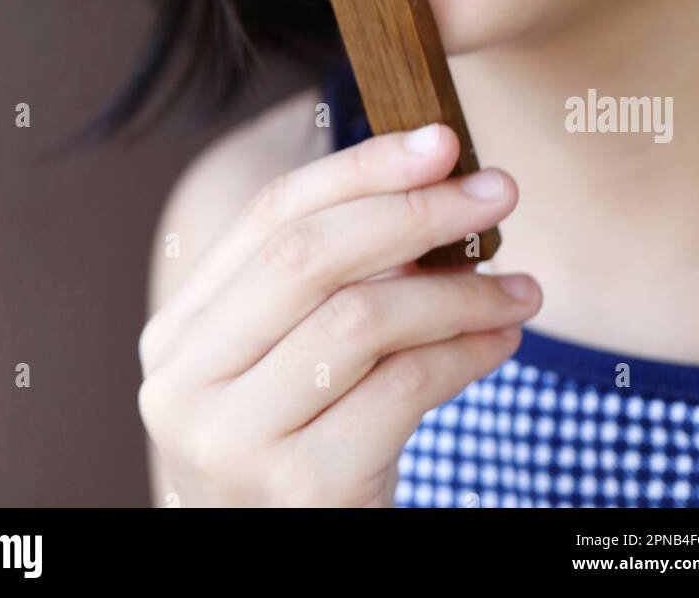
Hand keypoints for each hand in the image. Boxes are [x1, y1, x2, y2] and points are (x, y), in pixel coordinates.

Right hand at [137, 122, 540, 506]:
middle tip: (497, 192)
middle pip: (309, 255)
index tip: (440, 141)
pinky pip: (403, 388)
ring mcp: (233, 439)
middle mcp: (184, 382)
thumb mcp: (290, 360)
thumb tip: (432, 181)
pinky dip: (466, 352)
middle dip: (415, 211)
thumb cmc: (304, 447)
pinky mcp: (300, 488)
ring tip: (519, 287)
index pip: (270, 215)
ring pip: (362, 317)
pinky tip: (502, 339)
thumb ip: (328, 282)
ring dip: (458, 291)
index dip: (360, 167)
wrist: (293, 562)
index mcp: (179, 332)